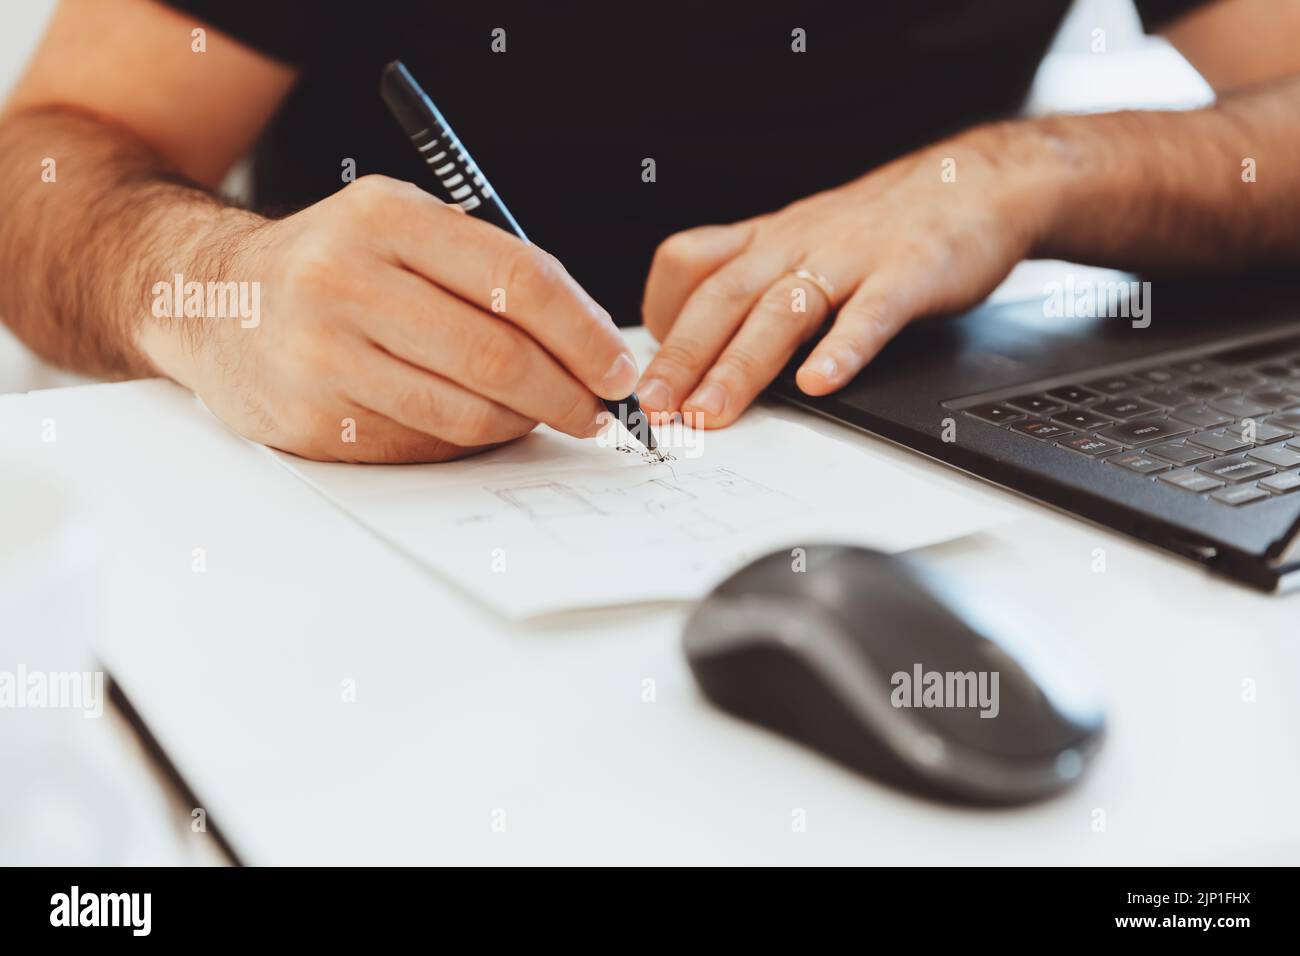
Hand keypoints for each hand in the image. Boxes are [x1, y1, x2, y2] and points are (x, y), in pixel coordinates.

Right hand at [139, 175, 639, 461]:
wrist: (210, 299)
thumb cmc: (335, 263)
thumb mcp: (402, 227)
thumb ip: (486, 268)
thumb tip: (589, 341)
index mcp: (385, 217)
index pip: (516, 279)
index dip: (583, 334)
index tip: (619, 370)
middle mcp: (346, 280)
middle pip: (497, 356)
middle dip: (568, 394)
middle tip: (598, 413)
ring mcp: (321, 355)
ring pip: (464, 412)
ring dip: (523, 424)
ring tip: (542, 416)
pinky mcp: (310, 418)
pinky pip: (422, 445)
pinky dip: (467, 442)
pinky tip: (476, 425)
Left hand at [638, 123, 1062, 426]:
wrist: (973, 181)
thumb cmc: (881, 225)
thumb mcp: (802, 243)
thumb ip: (756, 286)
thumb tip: (702, 351)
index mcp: (766, 239)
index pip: (688, 266)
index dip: (659, 318)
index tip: (639, 374)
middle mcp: (796, 243)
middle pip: (722, 299)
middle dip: (681, 358)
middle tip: (652, 410)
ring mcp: (851, 256)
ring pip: (782, 311)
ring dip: (741, 365)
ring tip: (712, 412)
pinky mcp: (909, 271)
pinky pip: (871, 312)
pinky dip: (843, 349)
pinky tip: (821, 384)